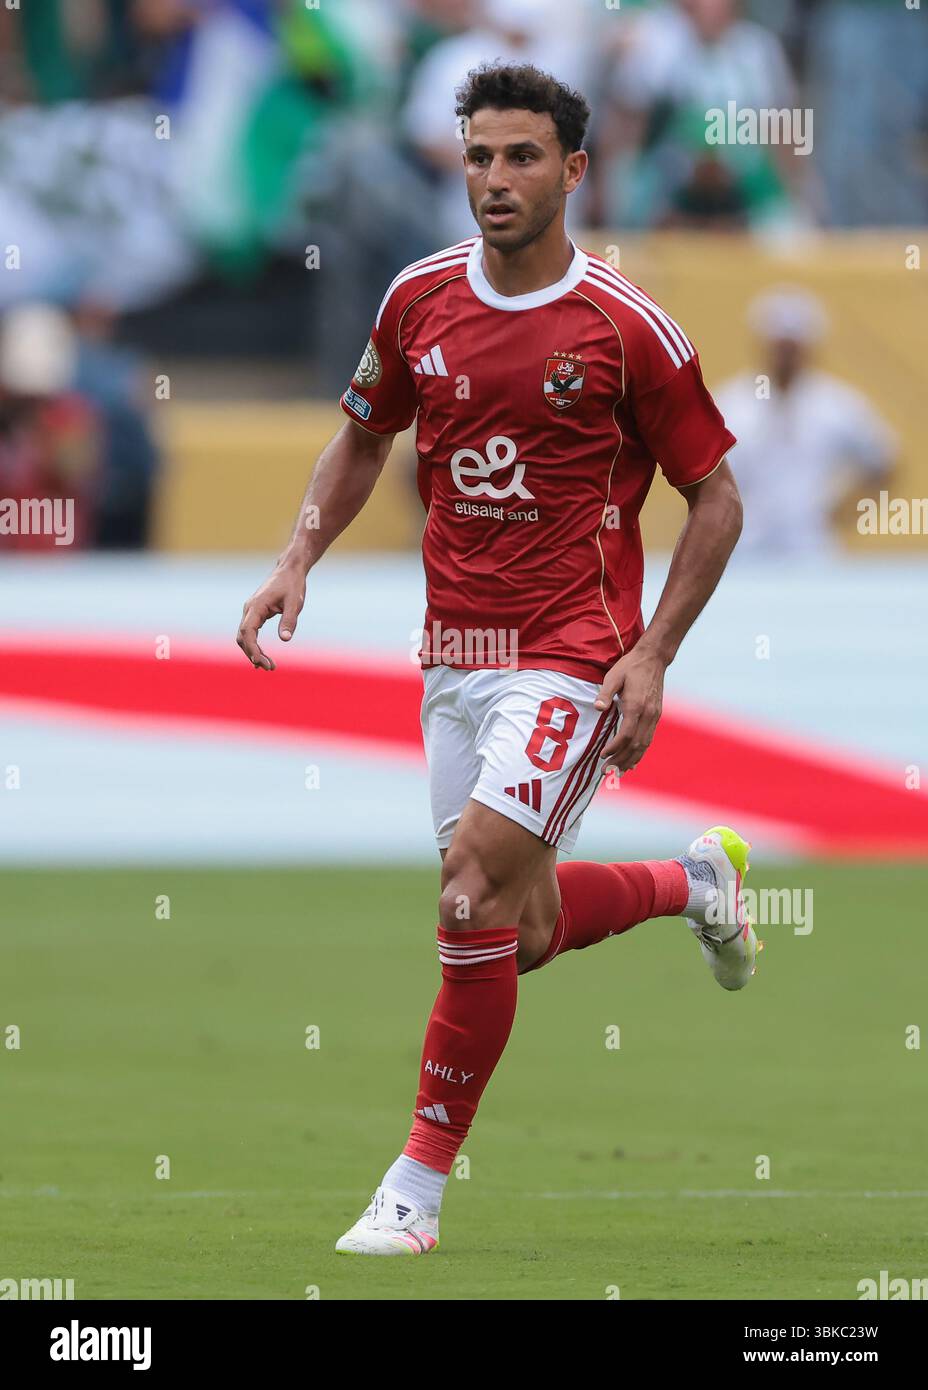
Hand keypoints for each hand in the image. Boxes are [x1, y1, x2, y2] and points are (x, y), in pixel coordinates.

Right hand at [236, 561, 305, 670]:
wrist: (289, 570)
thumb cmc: (292, 585)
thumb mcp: (295, 602)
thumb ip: (289, 620)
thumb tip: (285, 639)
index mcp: (256, 606)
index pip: (247, 632)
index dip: (252, 648)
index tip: (261, 662)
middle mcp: (249, 609)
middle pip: (243, 637)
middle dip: (253, 654)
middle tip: (270, 668)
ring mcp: (251, 611)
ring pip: (245, 636)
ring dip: (253, 652)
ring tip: (269, 666)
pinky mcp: (256, 613)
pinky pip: (250, 632)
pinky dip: (254, 645)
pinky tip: (262, 656)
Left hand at [595, 645, 667, 773]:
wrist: (654, 659)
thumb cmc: (630, 667)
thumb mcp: (613, 676)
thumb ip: (605, 693)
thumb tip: (597, 707)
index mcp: (636, 706)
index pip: (626, 735)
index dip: (615, 748)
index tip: (603, 755)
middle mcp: (648, 714)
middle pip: (636, 745)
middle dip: (621, 760)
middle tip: (607, 771)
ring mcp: (654, 716)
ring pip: (644, 745)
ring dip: (631, 759)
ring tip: (619, 771)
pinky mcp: (656, 715)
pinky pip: (648, 739)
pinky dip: (640, 752)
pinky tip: (633, 760)